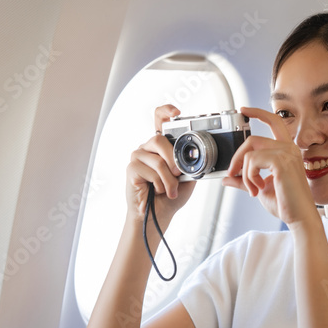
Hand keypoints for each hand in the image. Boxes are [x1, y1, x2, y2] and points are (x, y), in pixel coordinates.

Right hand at [125, 104, 195, 223]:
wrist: (159, 216)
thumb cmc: (171, 196)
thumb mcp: (188, 177)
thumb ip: (190, 163)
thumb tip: (196, 155)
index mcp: (162, 146)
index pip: (159, 119)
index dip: (165, 111)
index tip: (176, 112)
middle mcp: (148, 147)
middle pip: (159, 138)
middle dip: (173, 159)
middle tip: (178, 174)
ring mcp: (138, 156)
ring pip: (158, 160)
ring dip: (169, 179)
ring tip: (170, 189)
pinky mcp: (131, 168)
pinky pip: (150, 172)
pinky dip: (160, 185)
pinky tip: (158, 191)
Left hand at [223, 107, 318, 225]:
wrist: (299, 217)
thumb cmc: (286, 203)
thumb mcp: (260, 188)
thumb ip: (244, 180)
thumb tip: (226, 178)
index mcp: (286, 149)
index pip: (274, 121)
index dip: (258, 112)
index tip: (243, 110)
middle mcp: (289, 147)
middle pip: (252, 139)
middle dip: (237, 157)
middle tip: (233, 174)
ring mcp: (286, 153)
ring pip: (250, 152)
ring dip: (245, 173)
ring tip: (253, 189)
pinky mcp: (281, 162)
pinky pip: (252, 162)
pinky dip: (249, 177)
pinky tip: (258, 188)